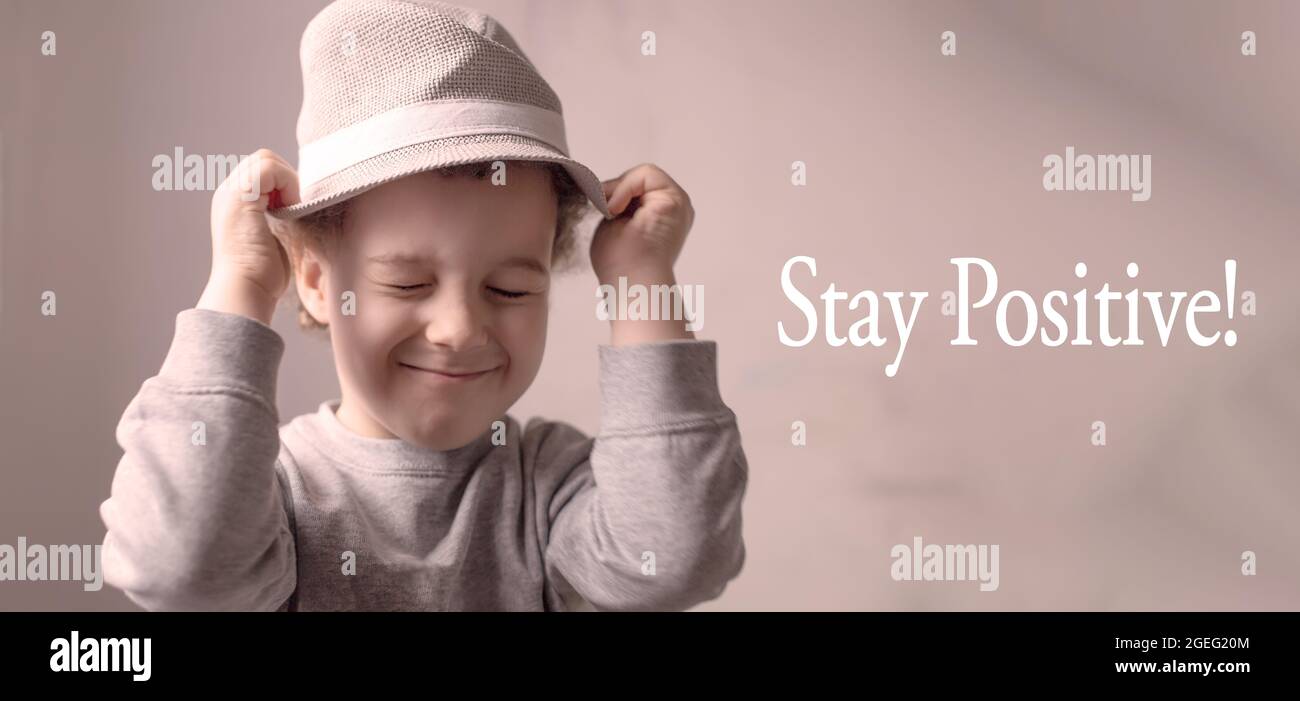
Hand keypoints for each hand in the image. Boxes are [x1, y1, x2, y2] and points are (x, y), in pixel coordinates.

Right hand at [197, 149, 300, 323]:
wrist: (245, 289)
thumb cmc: (262, 276)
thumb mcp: (272, 240)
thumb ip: (278, 219)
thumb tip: (298, 209)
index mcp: (234, 203)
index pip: (262, 170)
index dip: (284, 182)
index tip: (296, 208)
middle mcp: (228, 194)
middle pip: (264, 158)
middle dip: (288, 178)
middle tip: (297, 206)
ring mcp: (231, 193)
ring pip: (266, 159)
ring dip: (289, 181)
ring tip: (293, 208)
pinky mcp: (240, 196)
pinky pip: (269, 168)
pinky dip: (287, 183)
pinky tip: (291, 208)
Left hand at [590, 163, 693, 285]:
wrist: (630, 283)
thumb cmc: (620, 265)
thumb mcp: (613, 225)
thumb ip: (617, 205)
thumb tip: (608, 188)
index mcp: (664, 218)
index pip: (638, 189)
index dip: (617, 193)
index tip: (605, 212)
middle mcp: (677, 209)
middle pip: (642, 179)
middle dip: (619, 190)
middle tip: (607, 212)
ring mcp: (679, 204)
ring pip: (645, 174)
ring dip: (621, 189)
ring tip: (613, 213)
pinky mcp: (676, 201)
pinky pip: (646, 174)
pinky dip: (625, 187)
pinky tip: (617, 210)